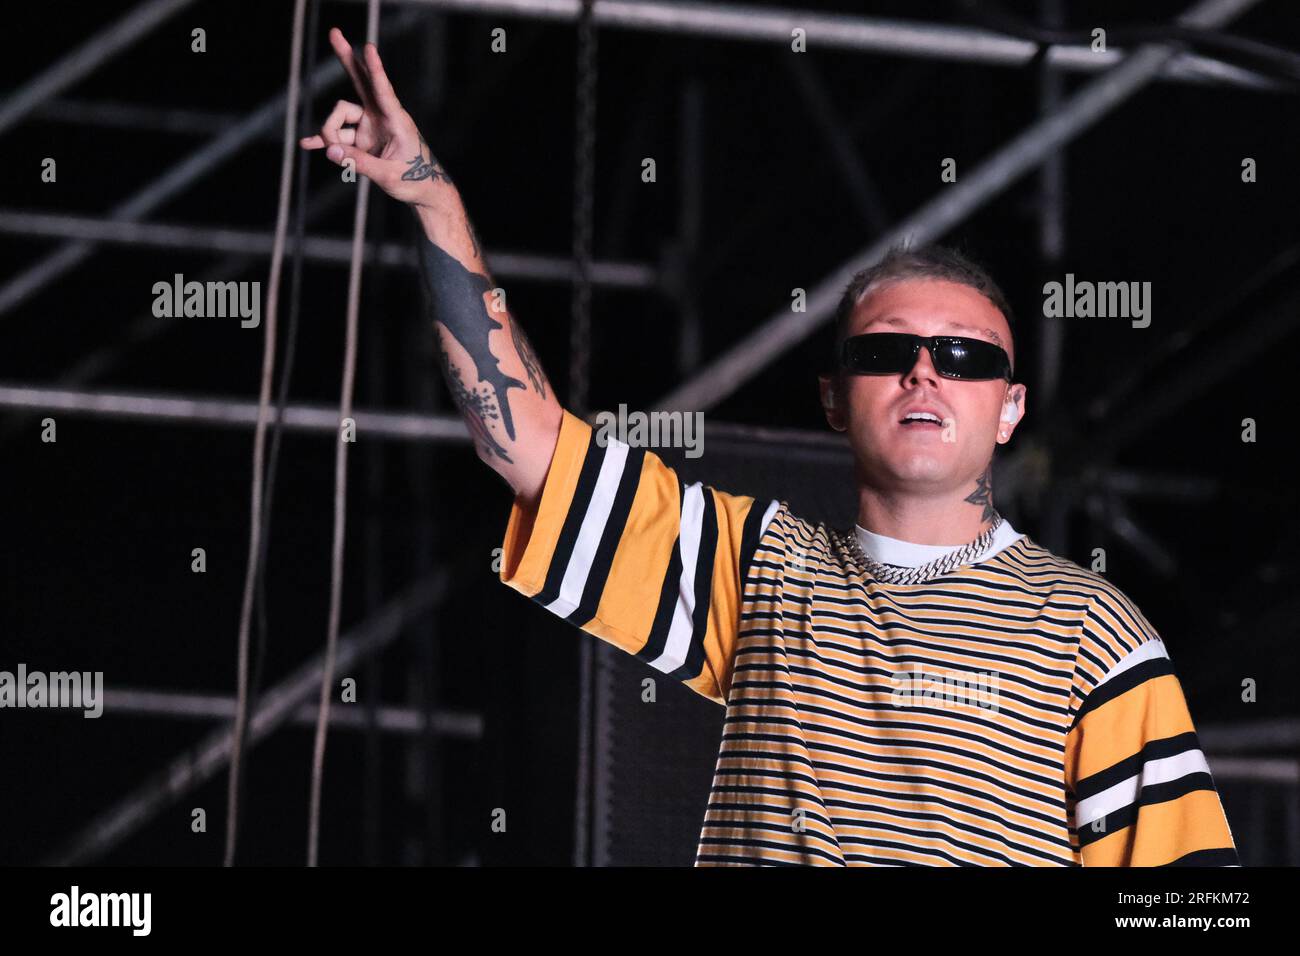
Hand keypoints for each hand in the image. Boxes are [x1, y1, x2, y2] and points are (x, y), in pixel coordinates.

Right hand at [300, 27, 451, 205]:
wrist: (424, 192)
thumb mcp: (388, 175)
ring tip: (333, 154)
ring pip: (340, 117)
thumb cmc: (415, 181)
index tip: (369, 48)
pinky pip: (338, 136)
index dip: (376, 70)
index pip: (383, 91)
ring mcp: (370, 126)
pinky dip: (324, 141)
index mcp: (397, 121)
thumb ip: (359, 163)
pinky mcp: (362, 140)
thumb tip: (331, 152)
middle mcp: (382, 117)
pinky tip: (306, 144)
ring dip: (331, 133)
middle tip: (335, 33)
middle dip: (347, 59)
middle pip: (360, 81)